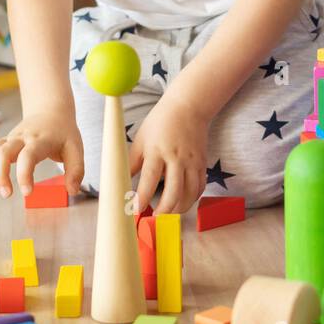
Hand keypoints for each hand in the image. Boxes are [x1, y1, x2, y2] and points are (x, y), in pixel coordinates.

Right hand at [0, 108, 83, 199]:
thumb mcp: (76, 148)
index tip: (27, 192)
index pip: (28, 156)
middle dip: (0, 175)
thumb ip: (76, 170)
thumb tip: (71, 190)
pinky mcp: (4, 141)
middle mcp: (22, 138)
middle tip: (7, 194)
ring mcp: (11, 138)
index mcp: (41, 140)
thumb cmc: (63, 132)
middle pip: (2, 152)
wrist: (51, 111)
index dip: (24, 175)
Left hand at [128, 97, 208, 215]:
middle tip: (155, 216)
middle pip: (174, 191)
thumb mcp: (141, 139)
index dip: (142, 197)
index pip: (149, 179)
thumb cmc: (160, 122)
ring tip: (168, 212)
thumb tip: (121, 182)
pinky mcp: (203, 163)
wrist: (188, 107)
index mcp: (157, 150)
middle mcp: (176, 157)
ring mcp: (192, 161)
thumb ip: (132, 162)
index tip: (135, 210)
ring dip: (179, 208)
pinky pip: (200, 187)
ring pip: (189, 193)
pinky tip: (182, 202)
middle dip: (164, 209)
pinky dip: (192, 199)